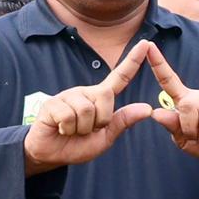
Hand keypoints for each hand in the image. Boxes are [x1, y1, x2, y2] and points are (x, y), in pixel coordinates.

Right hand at [20, 37, 169, 170]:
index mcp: (99, 98)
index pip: (119, 77)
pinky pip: (68, 117)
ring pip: (86, 110)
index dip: (133, 61)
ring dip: (81, 129)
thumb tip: (147, 108)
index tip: (145, 43)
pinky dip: (67, 129)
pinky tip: (59, 129)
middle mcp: (85, 92)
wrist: (51, 155)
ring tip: (71, 130)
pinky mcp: (52, 103)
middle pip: (105, 97)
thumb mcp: (105, 137)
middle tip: (86, 130)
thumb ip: (123, 121)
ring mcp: (68, 96)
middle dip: (100, 121)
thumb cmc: (77, 145)